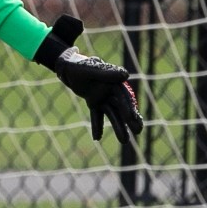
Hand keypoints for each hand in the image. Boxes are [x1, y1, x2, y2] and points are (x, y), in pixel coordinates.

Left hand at [36, 16, 144, 146]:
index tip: (133, 119)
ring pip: (112, 114)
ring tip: (124, 141)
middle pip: (122, 107)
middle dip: (129, 120)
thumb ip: (107, 73)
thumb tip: (126, 75)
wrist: (67, 67)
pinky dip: (97, 126)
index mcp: (114, 81)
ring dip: (117, 127)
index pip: (124, 97)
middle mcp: (111, 90)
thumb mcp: (91, 69)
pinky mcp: (94, 102)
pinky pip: (97, 116)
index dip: (129, 108)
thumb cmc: (80, 66)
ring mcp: (103, 97)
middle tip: (138, 131)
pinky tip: (97, 138)